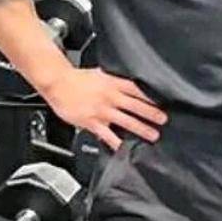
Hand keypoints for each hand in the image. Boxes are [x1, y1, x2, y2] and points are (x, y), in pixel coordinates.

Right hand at [46, 66, 167, 151]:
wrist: (58, 83)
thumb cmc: (77, 78)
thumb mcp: (100, 72)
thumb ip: (114, 79)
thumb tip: (127, 81)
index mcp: (113, 83)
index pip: (137, 90)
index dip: (151, 97)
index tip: (163, 102)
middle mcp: (110, 97)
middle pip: (136, 106)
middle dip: (152, 113)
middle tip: (163, 119)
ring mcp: (102, 111)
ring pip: (126, 121)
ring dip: (141, 128)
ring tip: (153, 135)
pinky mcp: (92, 122)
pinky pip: (107, 135)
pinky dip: (117, 142)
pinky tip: (125, 148)